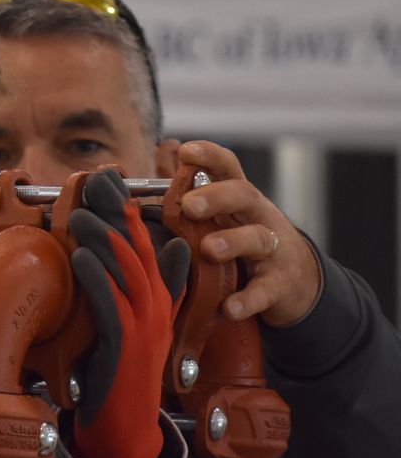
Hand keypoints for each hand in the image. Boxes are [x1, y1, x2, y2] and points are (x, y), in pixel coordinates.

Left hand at [68, 170, 189, 457]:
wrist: (125, 424)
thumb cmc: (121, 371)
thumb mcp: (139, 323)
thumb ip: (154, 287)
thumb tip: (174, 248)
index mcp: (157, 297)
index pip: (146, 241)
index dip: (127, 208)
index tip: (107, 178)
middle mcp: (156, 306)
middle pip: (138, 248)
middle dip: (116, 211)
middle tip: (95, 180)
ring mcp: (144, 325)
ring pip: (126, 271)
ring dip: (101, 238)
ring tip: (78, 213)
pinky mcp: (126, 345)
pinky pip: (110, 305)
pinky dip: (95, 278)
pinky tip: (79, 257)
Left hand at [173, 140, 320, 325]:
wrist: (296, 282)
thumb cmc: (245, 241)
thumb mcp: (224, 215)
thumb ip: (193, 190)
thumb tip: (160, 154)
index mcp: (239, 199)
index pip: (228, 168)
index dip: (210, 156)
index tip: (187, 150)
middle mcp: (259, 217)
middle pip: (243, 195)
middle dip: (217, 196)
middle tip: (190, 205)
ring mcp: (273, 250)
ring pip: (257, 238)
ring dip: (232, 242)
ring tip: (209, 250)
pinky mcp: (280, 284)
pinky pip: (265, 290)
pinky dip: (249, 299)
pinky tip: (230, 307)